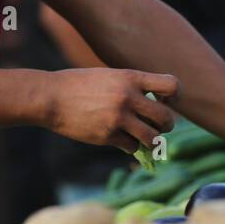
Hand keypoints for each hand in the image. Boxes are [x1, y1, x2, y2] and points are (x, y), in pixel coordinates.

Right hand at [45, 68, 177, 151]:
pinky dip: (131, 147)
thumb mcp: (110, 76)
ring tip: (147, 139)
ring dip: (153, 141)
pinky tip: (123, 140)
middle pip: (167, 117)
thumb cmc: (80, 84)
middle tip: (159, 125)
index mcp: (131, 78)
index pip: (172, 85)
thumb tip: (157, 104)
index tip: (164, 100)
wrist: (51, 97)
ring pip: (153, 138)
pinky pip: (132, 147)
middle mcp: (128, 97)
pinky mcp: (107, 135)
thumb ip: (133, 86)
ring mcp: (118, 118)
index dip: (174, 96)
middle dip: (167, 124)